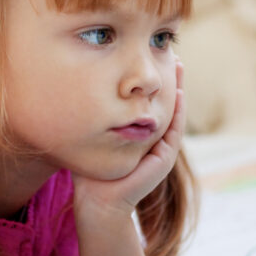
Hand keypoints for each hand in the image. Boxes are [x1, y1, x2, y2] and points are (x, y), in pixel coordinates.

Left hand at [74, 59, 186, 216]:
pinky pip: (174, 131)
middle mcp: (153, 141)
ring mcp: (160, 151)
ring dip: (178, 89)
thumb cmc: (89, 175)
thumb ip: (94, 120)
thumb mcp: (93, 138)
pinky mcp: (163, 160)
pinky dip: (177, 113)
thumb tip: (77, 92)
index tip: (150, 56)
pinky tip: (176, 94)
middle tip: (171, 52)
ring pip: (174, 113)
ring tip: (178, 65)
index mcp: (138, 136)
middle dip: (170, 78)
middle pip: (165, 103)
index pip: (149, 103)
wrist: (97, 204)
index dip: (151, 81)